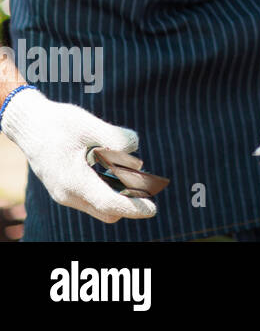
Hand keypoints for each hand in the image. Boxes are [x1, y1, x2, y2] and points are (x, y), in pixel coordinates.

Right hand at [0, 87, 156, 223]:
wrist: (30, 125)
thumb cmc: (60, 123)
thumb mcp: (91, 125)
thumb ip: (116, 139)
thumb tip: (137, 159)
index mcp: (73, 181)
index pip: (108, 204)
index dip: (133, 207)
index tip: (152, 208)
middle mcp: (67, 194)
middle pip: (107, 211)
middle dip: (130, 202)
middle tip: (149, 182)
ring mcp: (64, 194)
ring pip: (99, 206)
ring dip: (119, 195)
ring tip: (134, 173)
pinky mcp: (65, 189)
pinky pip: (91, 198)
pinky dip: (108, 189)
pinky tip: (117, 169)